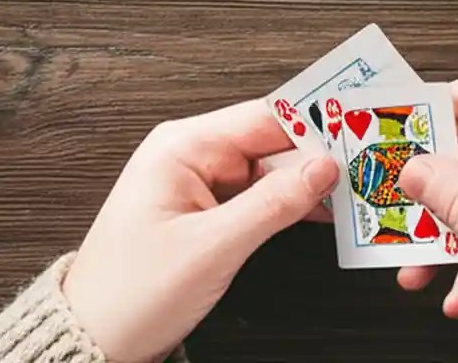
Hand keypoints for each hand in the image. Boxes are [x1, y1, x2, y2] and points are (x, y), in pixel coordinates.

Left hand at [61, 100, 339, 362]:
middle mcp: (191, 157)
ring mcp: (200, 185)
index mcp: (181, 147)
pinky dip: (289, 204)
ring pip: (271, 170)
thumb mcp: (211, 247)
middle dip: (317, 156)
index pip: (264, 118)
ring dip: (307, 183)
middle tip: (364, 167)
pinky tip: (320, 213)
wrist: (93, 339)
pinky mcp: (208, 212)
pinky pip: (260, 196)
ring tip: (351, 193)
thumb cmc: (129, 294)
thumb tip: (322, 169)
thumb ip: (272, 204)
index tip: (356, 130)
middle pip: (273, 142)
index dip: (315, 123)